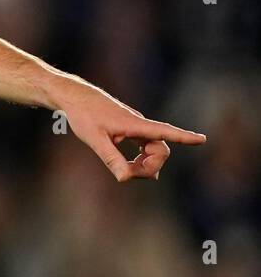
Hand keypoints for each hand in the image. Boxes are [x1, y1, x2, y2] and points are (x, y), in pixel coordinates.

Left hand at [54, 79, 206, 181]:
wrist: (74, 97)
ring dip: (145, 164)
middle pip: (160, 150)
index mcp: (135, 124)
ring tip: (125, 172)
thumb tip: (125, 178)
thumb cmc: (83, 115)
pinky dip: (140, 159)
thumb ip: (111, 158)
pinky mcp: (130, 129)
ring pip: (153, 150)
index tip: (203, 139)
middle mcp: (140, 124)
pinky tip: (133, 168)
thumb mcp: (94, 139)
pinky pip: (145, 147)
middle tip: (126, 174)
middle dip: (150, 167)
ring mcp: (136, 127)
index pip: (165, 131)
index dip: (185, 137)